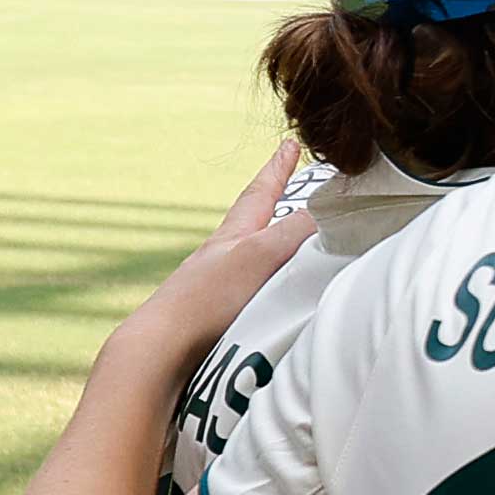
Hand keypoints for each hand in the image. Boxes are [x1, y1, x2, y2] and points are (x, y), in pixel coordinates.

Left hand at [116, 139, 314, 378]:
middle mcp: (224, 258)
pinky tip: (281, 304)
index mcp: (233, 235)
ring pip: (256, 261)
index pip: (262, 191)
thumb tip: (331, 213)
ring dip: (278, 251)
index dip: (278, 168)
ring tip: (299, 251)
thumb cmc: (207, 299)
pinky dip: (275, 290)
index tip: (288, 144)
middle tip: (294, 190)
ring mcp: (219, 290)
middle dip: (277, 206)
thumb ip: (296, 231)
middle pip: (256, 224)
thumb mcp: (260, 254)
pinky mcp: (220, 321)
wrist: (163, 350)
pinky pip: (256, 295)